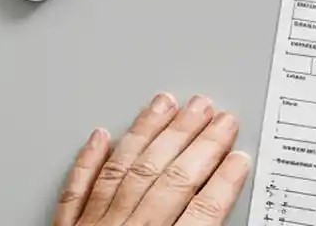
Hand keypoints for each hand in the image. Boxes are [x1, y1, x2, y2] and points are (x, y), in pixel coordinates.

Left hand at [53, 93, 251, 225]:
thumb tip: (222, 205)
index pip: (201, 210)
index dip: (224, 181)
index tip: (240, 157)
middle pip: (169, 178)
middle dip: (197, 142)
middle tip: (216, 113)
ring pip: (125, 170)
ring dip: (150, 133)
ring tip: (168, 103)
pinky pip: (76, 190)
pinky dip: (89, 161)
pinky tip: (101, 136)